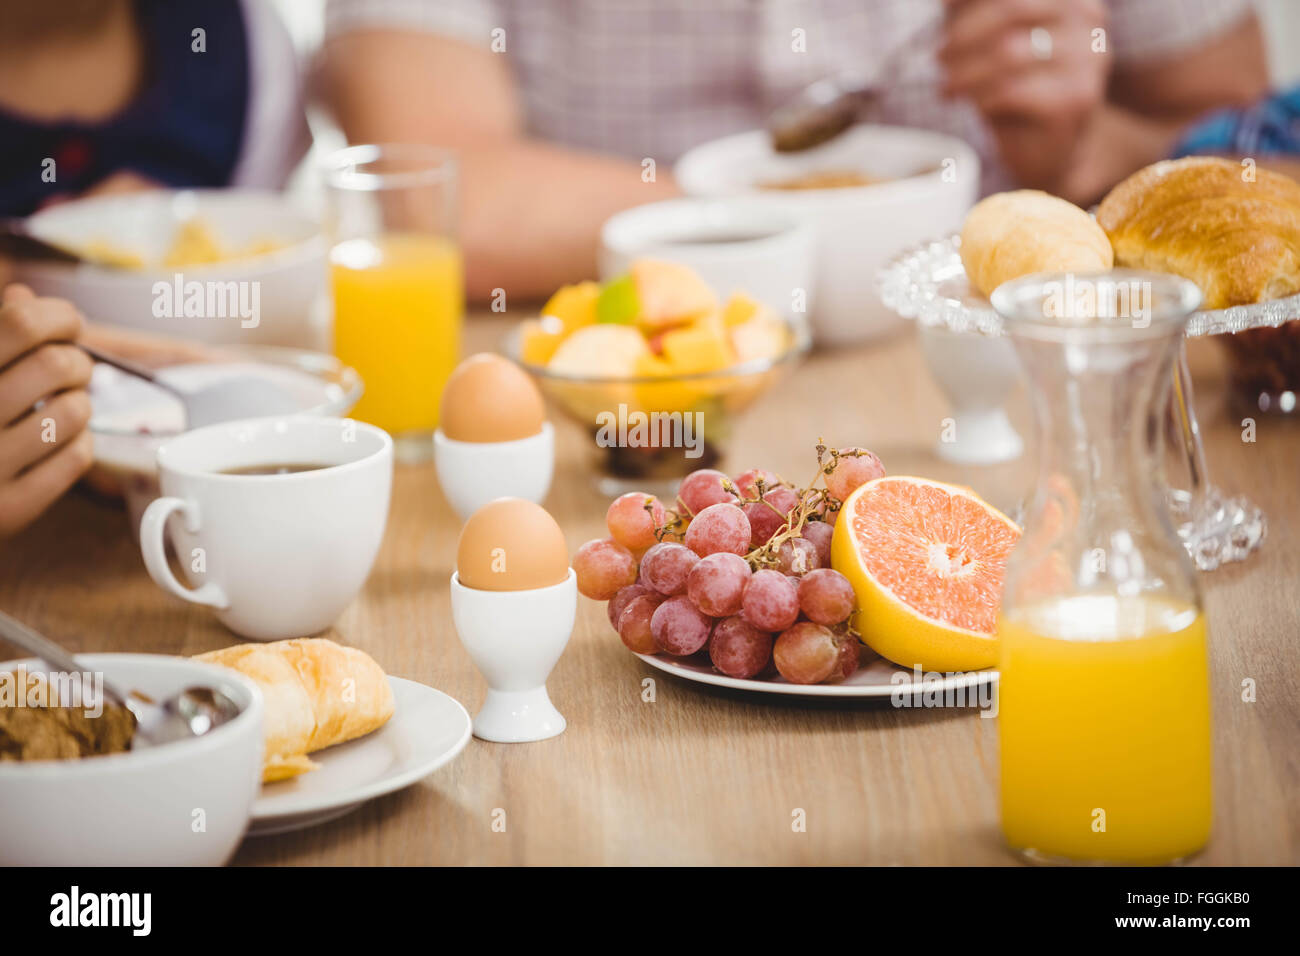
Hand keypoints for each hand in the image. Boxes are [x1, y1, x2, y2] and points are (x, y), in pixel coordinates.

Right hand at [0, 285, 93, 536]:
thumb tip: (25, 295)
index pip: (20, 322)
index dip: (59, 316)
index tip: (69, 324)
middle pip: (57, 364)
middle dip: (77, 361)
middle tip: (71, 370)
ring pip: (75, 411)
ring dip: (78, 403)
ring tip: (58, 407)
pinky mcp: (12, 508)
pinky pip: (77, 456)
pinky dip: (79, 442)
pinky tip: (57, 441)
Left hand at [939, 0, 1110, 189]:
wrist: (1049, 148)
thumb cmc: (1017, 87)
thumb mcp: (993, 42)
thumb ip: (976, 14)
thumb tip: (945, 0)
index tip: (941, 5)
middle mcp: (1087, 18)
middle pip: (1010, 10)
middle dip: (964, 33)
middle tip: (939, 56)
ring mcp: (1087, 58)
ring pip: (1007, 52)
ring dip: (964, 70)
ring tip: (946, 85)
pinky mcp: (1075, 98)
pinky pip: (1010, 91)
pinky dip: (977, 95)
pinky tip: (961, 101)